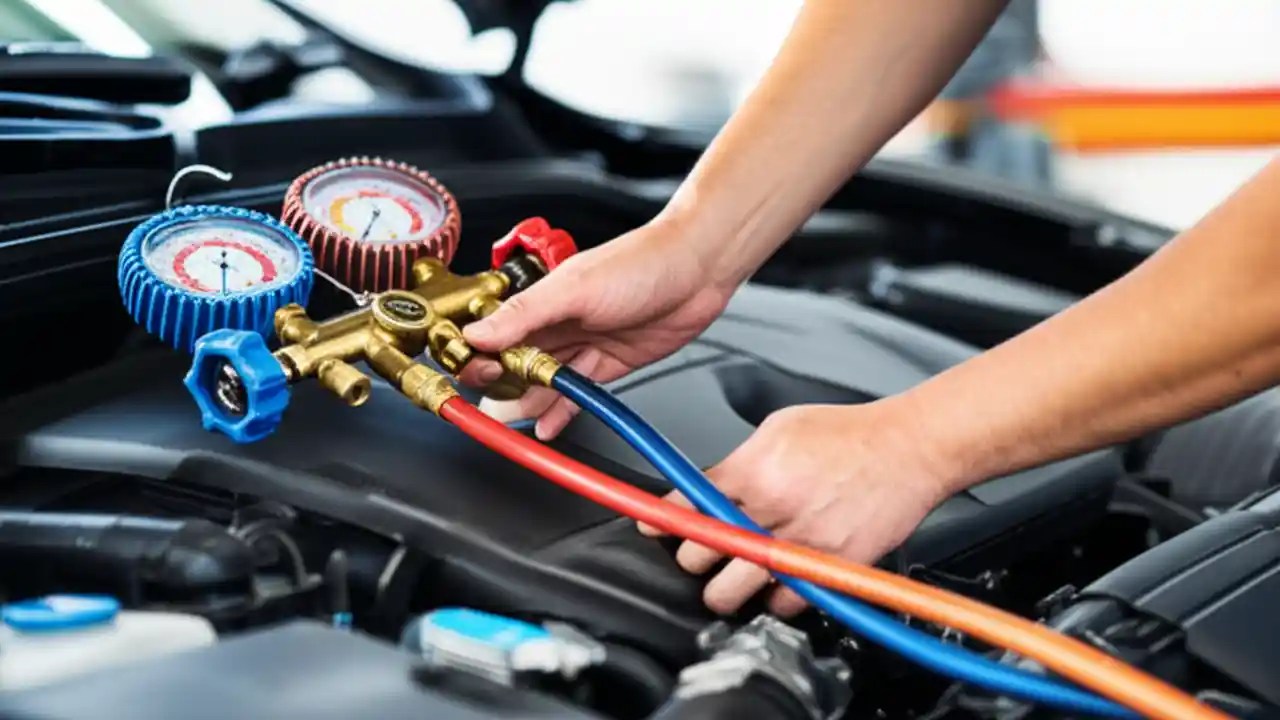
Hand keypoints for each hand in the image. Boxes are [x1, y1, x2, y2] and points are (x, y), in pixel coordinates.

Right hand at [461, 213, 734, 439]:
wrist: (697, 271)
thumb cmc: (641, 263)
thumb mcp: (574, 288)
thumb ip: (525, 313)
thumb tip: (477, 332)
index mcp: (541, 298)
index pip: (494, 330)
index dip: (477, 353)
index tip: (465, 375)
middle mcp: (557, 321)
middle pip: (515, 360)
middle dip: (500, 383)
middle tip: (489, 404)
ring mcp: (583, 343)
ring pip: (544, 380)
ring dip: (528, 402)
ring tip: (512, 424)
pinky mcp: (608, 364)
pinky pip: (577, 393)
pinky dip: (561, 411)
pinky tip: (547, 426)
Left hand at [640, 399, 958, 616]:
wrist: (909, 448)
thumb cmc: (849, 435)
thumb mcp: (779, 428)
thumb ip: (737, 462)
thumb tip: (705, 486)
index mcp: (755, 471)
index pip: (686, 504)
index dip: (663, 518)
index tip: (654, 525)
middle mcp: (773, 510)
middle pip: (699, 553)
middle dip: (693, 553)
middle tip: (701, 549)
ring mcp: (801, 544)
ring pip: (731, 590)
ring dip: (723, 587)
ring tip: (728, 577)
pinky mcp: (829, 568)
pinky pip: (782, 604)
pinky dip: (773, 599)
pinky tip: (774, 581)